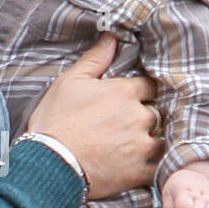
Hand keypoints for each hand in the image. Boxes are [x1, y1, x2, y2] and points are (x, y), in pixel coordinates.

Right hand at [28, 34, 161, 200]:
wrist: (49, 165)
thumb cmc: (55, 122)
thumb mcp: (69, 83)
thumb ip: (95, 58)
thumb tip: (112, 36)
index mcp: (125, 92)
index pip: (149, 85)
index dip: (140, 92)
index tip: (130, 99)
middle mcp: (139, 116)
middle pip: (155, 112)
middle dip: (144, 117)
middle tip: (125, 126)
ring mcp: (143, 145)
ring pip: (160, 138)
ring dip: (149, 140)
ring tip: (130, 147)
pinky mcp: (141, 171)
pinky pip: (159, 166)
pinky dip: (153, 165)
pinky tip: (140, 165)